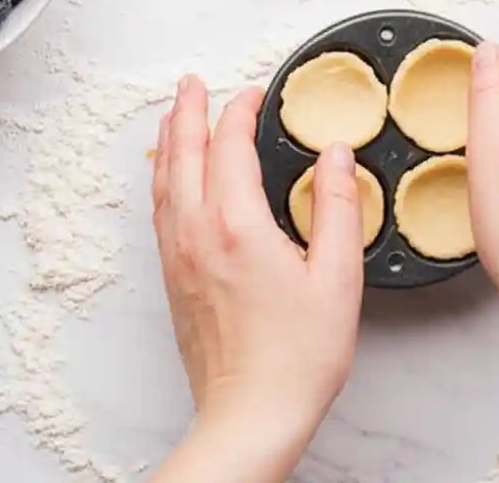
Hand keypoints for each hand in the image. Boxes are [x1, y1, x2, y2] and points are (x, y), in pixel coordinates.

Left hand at [151, 77, 363, 481]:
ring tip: (175, 117)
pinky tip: (172, 180)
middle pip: (182, 154)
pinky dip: (164, 179)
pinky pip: (160, 212)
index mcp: (237, 226)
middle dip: (188, 112)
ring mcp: (178, 258)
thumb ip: (338, 207)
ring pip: (163, 182)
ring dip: (169, 141)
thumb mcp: (338, 276)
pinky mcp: (173, 280)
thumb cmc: (298, 356)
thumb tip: (336, 157)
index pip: (230, 147)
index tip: (256, 95)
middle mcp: (197, 235)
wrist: (252, 413)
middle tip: (192, 84)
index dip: (241, 112)